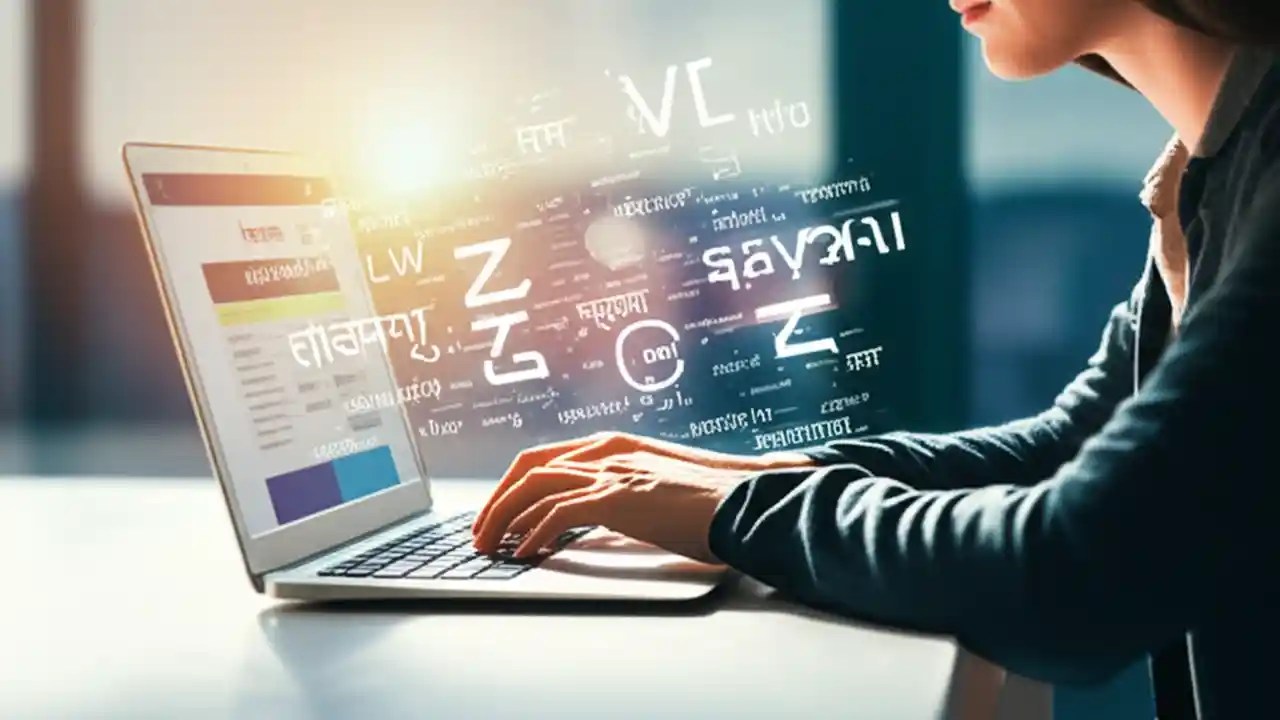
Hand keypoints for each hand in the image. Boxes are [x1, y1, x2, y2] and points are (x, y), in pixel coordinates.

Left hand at [472, 431, 811, 535]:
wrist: (746, 502)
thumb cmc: (711, 503)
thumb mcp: (658, 491)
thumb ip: (625, 496)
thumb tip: (597, 521)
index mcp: (615, 445)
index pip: (545, 457)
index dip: (513, 486)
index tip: (497, 512)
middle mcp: (608, 452)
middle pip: (529, 467)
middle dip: (496, 501)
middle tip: (480, 533)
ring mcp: (613, 472)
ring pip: (534, 487)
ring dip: (503, 518)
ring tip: (490, 547)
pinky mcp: (620, 498)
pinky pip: (558, 514)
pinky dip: (534, 533)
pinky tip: (525, 553)